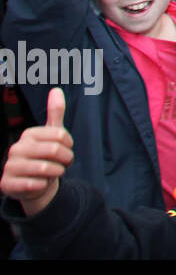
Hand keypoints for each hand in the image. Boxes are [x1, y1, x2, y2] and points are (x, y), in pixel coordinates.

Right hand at [0, 88, 72, 216]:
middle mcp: (16, 148)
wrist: (32, 184)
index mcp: (29, 134)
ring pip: (46, 169)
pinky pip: (35, 184)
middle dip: (66, 160)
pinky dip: (44, 185)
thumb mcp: (52, 135)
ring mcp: (9, 166)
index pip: (61, 135)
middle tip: (63, 164)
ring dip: (57, 173)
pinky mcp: (7, 184)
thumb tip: (56, 89)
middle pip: (55, 151)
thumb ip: (55, 113)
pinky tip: (40, 183)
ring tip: (53, 173)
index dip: (69, 145)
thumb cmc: (44, 157)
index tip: (66, 149)